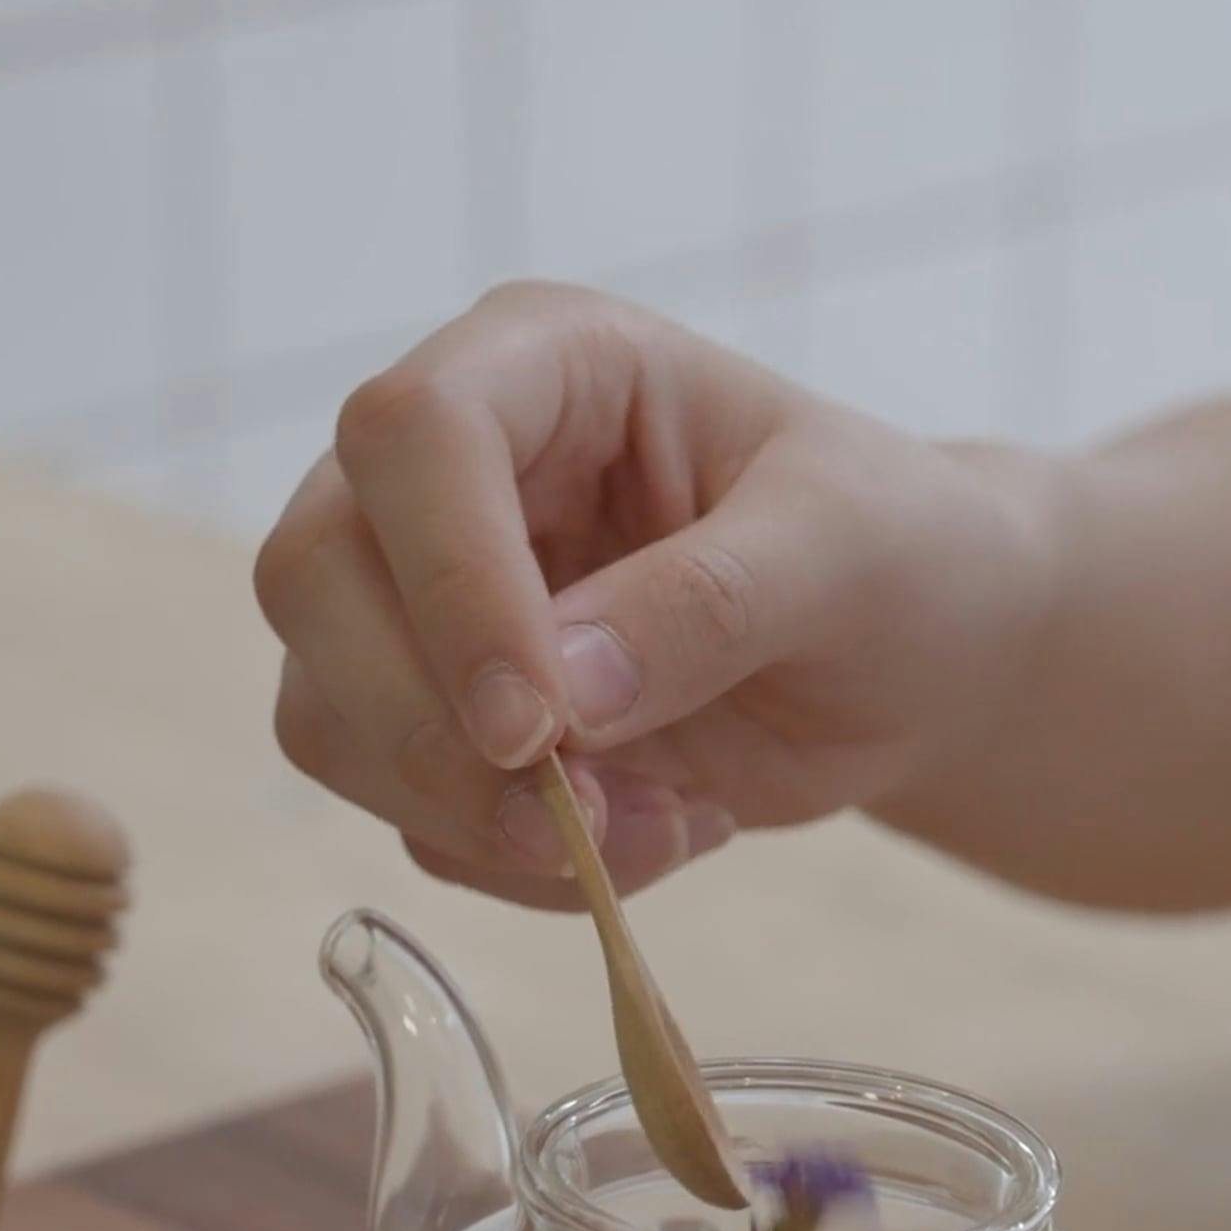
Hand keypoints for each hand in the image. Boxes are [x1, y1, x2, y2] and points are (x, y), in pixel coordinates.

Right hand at [252, 282, 1047, 901]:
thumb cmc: (897, 556)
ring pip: (326, 713)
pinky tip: (651, 835)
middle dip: (430, 731)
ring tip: (656, 828)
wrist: (918, 660)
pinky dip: (513, 866)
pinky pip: (407, 815)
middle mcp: (445, 471)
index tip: (541, 726)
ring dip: (477, 819)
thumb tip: (564, 696)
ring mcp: (420, 600)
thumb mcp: (848, 551)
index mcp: (542, 364)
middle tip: (583, 817)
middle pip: (312, 578)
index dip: (450, 584)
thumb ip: (712, 601)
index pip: (411, 436)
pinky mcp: (437, 721)